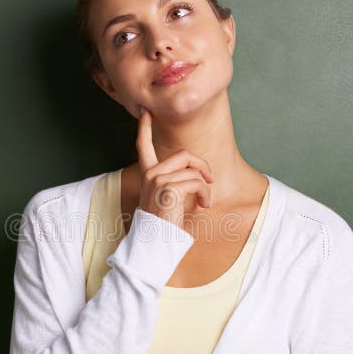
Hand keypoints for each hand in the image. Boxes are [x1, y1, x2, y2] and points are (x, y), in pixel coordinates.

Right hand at [136, 106, 213, 228]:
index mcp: (148, 174)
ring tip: (205, 201)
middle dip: (202, 165)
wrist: (155, 242)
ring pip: (193, 170)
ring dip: (205, 185)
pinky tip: (203, 206)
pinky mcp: (168, 189)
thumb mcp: (167, 198)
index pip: (143, 146)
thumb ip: (176, 181)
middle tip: (209, 180)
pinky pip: (196, 182)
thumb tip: (200, 173)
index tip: (145, 112)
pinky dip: (205, 194)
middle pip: (184, 155)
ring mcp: (158, 180)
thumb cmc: (164, 223)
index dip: (144, 128)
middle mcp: (150, 174)